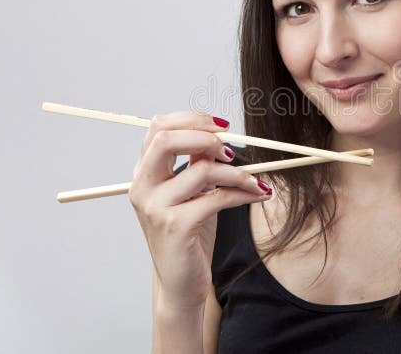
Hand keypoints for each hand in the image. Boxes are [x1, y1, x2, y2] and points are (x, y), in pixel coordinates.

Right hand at [128, 111, 271, 308]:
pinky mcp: (175, 226)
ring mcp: (155, 207)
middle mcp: (142, 186)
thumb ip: (197, 163)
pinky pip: (216, 198)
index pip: (158, 127)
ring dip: (237, 172)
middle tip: (232, 149)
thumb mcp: (192, 191)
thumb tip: (219, 135)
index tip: (223, 126)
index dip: (193, 119)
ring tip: (255, 181)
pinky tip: (258, 195)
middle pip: (167, 139)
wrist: (181, 282)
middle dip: (207, 137)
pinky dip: (243, 193)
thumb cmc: (189, 233)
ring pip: (201, 170)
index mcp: (143, 172)